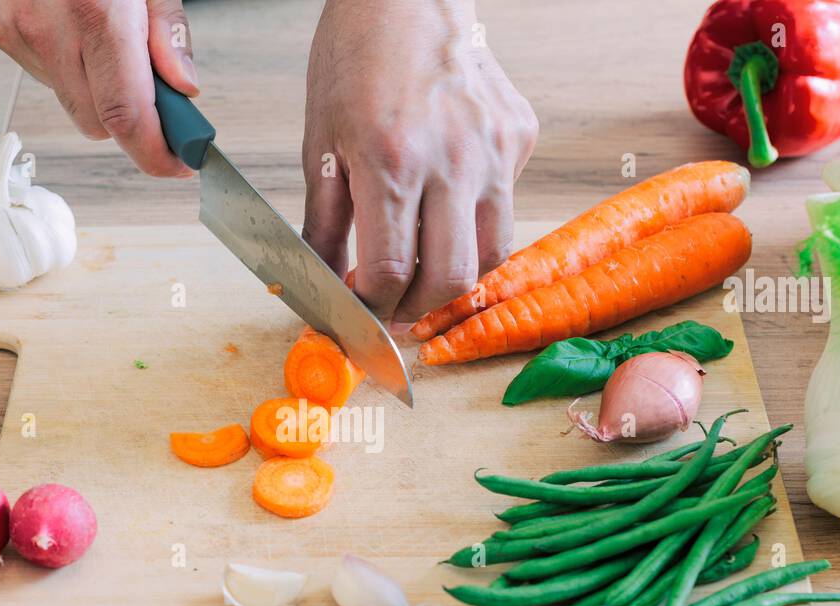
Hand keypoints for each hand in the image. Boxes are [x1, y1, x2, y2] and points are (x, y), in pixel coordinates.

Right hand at [0, 0, 197, 176]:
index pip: (126, 118)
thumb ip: (167, 31)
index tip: (179, 162)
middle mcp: (45, 27)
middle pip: (96, 124)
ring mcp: (8, 28)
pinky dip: (54, 58)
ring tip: (94, 29)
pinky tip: (59, 18)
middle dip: (127, 117)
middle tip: (148, 88)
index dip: (156, 153)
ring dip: (88, 83)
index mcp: (96, 12)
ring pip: (65, 99)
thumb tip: (184, 89)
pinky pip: (32, 70)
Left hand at [302, 0, 537, 321]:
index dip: (372, 307)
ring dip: (453, 278)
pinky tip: (445, 209)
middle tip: (392, 309)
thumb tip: (321, 286)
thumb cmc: (356, 57)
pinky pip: (504, 206)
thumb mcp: (320, 142)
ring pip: (490, 254)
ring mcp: (495, 148)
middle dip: (415, 309)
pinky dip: (474, 226)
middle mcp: (454, 157)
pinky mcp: (519, 136)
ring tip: (421, 273)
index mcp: (393, 159)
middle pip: (450, 278)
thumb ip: (323, 223)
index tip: (360, 313)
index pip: (390, 271)